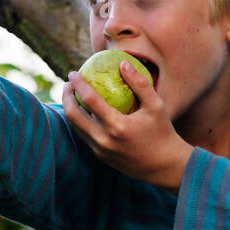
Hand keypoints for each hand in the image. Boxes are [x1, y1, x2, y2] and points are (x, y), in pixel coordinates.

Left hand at [61, 58, 193, 191]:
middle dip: (66, 96)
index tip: (73, 73)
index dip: (78, 84)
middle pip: (73, 115)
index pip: (90, 99)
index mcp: (117, 126)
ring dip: (69, 109)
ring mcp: (99, 150)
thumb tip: (122, 62)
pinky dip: (79, 121)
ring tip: (72, 94)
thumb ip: (140, 83)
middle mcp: (104, 139)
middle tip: (68, 84)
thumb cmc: (162, 132)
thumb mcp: (156, 106)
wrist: (164, 167)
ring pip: (75, 126)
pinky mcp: (99, 156)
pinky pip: (83, 135)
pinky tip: (82, 110)